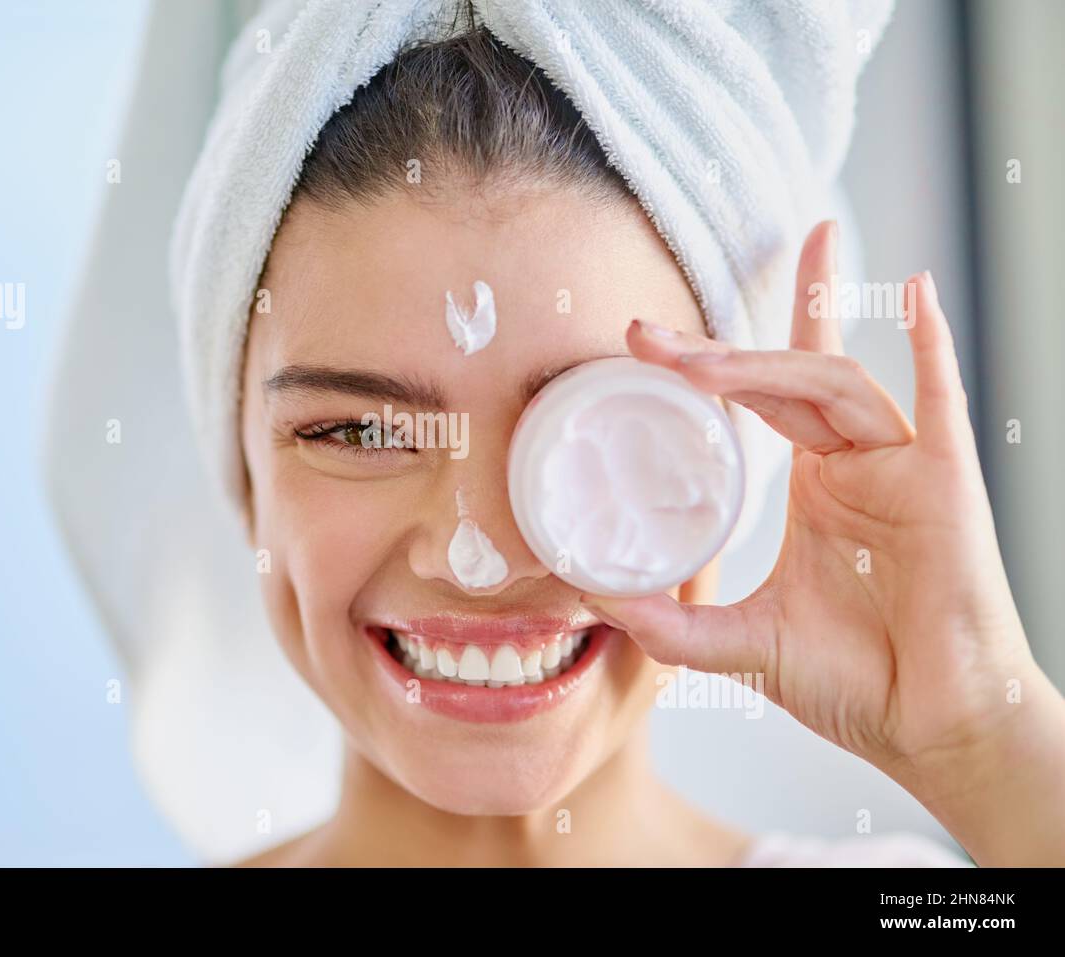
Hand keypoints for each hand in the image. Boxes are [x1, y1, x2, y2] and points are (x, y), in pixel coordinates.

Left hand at [583, 220, 1064, 862]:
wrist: (931, 730)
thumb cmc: (856, 684)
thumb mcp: (740, 644)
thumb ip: (668, 623)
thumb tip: (589, 595)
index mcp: (818, 487)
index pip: (767, 394)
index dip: (716, 357)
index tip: (646, 339)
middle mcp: (856, 464)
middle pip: (783, 379)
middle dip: (715, 356)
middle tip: (646, 337)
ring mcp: (901, 467)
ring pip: (834, 385)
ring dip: (765, 366)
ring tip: (696, 366)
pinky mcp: (946, 484)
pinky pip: (940, 402)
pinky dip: (931, 345)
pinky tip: (914, 293)